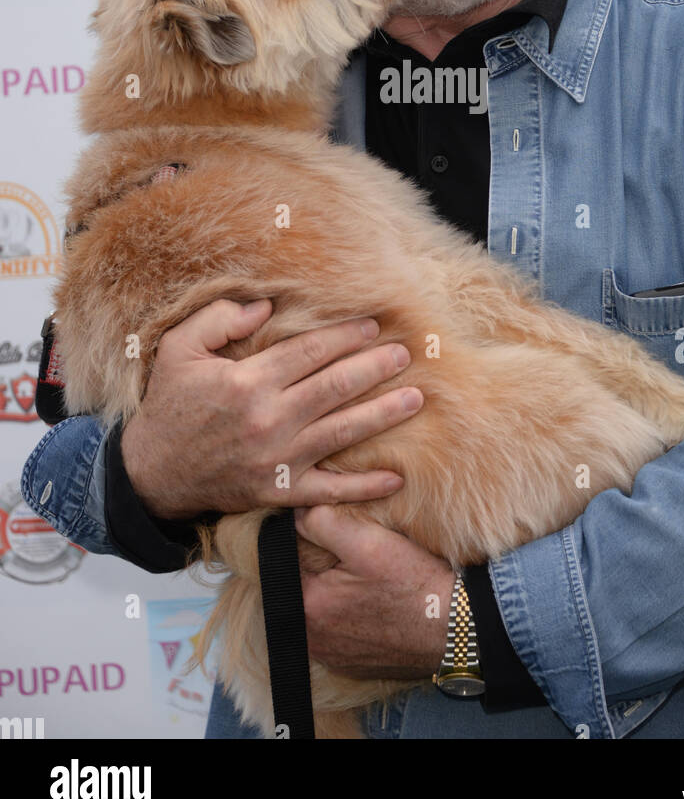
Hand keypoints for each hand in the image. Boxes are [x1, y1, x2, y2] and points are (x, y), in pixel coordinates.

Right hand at [120, 299, 421, 520]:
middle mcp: (269, 420)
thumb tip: (266, 307)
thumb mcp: (180, 349)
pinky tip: (395, 476)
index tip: (373, 325)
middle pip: (336, 388)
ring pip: (343, 432)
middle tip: (405, 354)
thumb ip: (219, 319)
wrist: (152, 473)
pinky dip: (364, 487)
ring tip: (415, 399)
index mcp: (248, 382)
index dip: (345, 337)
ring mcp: (277, 459)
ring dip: (383, 414)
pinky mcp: (278, 491)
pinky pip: (329, 490)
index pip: (310, 352)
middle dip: (376, 367)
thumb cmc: (170, 406)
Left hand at [295, 505, 454, 678]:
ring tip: (365, 578)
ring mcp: (333, 657)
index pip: (287, 562)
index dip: (306, 539)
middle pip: (302, 588)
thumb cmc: (414, 584)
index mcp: (308, 607)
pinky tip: (373, 602)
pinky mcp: (352, 665)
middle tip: (352, 555)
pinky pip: (338, 633)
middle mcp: (313, 640)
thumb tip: (296, 511)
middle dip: (319, 568)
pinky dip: (348, 616)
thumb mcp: (367, 541)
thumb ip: (322, 521)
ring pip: (319, 611)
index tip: (331, 531)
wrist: (457, 629)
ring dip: (333, 593)